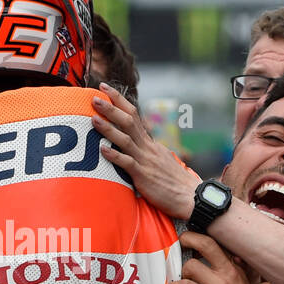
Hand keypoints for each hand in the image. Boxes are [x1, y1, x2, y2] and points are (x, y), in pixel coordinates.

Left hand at [93, 82, 198, 217]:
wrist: (189, 195)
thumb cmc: (173, 181)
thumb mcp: (160, 159)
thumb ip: (146, 151)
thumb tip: (133, 146)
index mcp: (150, 142)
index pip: (134, 115)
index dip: (119, 101)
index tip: (105, 88)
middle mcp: (147, 148)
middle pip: (128, 122)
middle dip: (111, 108)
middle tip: (94, 97)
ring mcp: (145, 161)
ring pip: (125, 140)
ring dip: (108, 129)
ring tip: (93, 119)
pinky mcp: (143, 176)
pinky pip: (127, 163)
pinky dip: (114, 156)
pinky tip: (102, 150)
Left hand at [168, 232, 270, 283]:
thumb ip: (237, 272)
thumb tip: (233, 258)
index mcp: (236, 269)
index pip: (217, 244)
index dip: (200, 237)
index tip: (190, 238)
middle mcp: (229, 273)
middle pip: (206, 243)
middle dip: (188, 238)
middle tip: (180, 242)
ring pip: (190, 265)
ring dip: (180, 273)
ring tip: (180, 282)